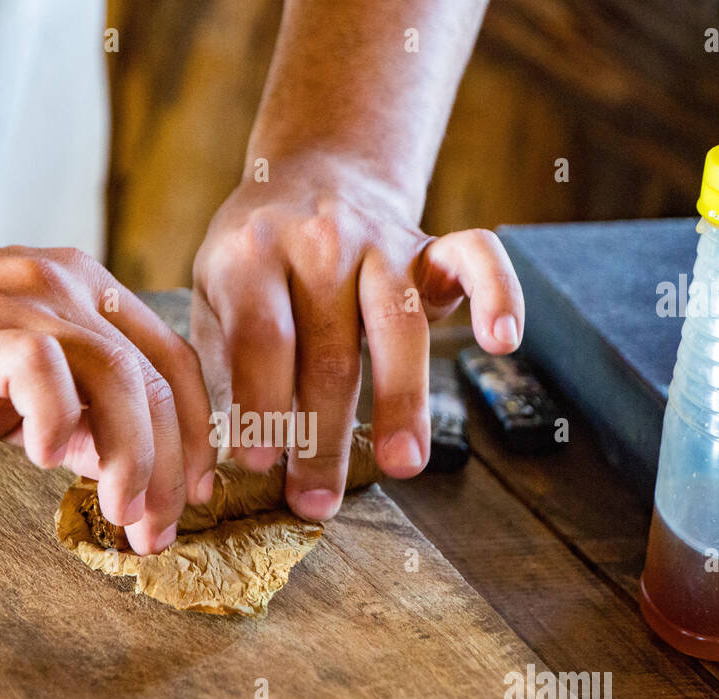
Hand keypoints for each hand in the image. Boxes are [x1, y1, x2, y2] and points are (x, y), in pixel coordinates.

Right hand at [0, 241, 216, 554]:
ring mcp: (21, 300)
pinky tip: (46, 461)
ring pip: (119, 376)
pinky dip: (58, 419)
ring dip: (134, 457)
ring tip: (123, 516)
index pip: (172, 363)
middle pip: (157, 378)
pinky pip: (42, 368)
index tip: (192, 495)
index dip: (195, 434)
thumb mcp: (6, 390)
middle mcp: (66, 286)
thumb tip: (120, 465)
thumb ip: (69, 415)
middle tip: (157, 532)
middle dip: (171, 466)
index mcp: (83, 293)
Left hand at [191, 155, 524, 519]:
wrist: (309, 176)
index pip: (261, 338)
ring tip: (405, 465)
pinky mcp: (430, 243)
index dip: (260, 402)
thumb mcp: (215, 299)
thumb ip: (220, 368)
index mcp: (252, 256)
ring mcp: (380, 239)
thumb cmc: (255, 264)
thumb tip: (218, 467)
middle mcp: (319, 241)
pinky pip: (478, 257)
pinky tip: (504, 340)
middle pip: (329, 350)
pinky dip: (500, 292)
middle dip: (323, 436)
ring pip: (397, 326)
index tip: (257, 463)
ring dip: (402, 401)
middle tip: (317, 502)